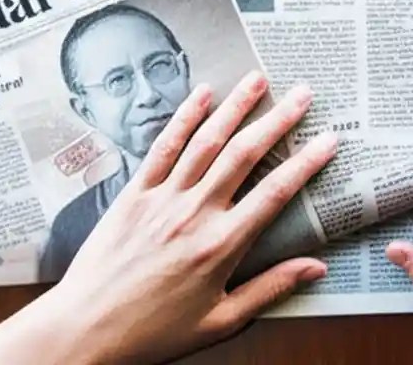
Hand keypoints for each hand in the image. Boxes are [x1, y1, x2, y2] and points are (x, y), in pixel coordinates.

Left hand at [0, 71, 337, 364]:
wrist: (84, 330)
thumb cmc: (153, 332)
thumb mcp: (220, 321)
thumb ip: (270, 289)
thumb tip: (315, 268)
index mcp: (221, 245)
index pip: (275, 193)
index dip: (305, 163)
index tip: (328, 140)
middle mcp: (194, 213)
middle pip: (244, 155)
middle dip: (277, 120)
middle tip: (302, 93)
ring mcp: (162, 199)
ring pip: (206, 142)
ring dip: (234, 107)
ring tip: (257, 79)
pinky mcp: (133, 195)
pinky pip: (162, 148)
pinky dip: (183, 118)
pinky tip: (201, 95)